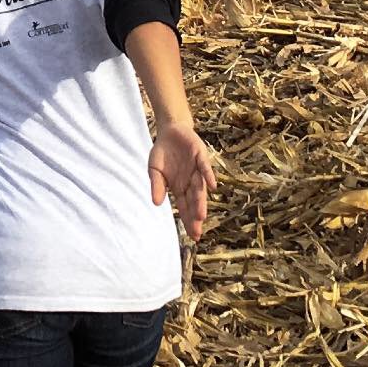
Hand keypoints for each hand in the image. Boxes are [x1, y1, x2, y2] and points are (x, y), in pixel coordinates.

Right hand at [148, 124, 215, 240]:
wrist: (170, 130)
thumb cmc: (163, 153)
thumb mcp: (154, 170)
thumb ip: (157, 185)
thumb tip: (156, 203)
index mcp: (180, 188)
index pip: (185, 207)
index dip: (189, 220)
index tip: (192, 236)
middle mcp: (190, 182)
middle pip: (194, 201)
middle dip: (195, 215)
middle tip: (198, 231)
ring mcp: (196, 170)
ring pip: (200, 188)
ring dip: (201, 200)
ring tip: (201, 215)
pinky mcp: (200, 156)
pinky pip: (205, 167)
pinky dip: (208, 175)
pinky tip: (212, 186)